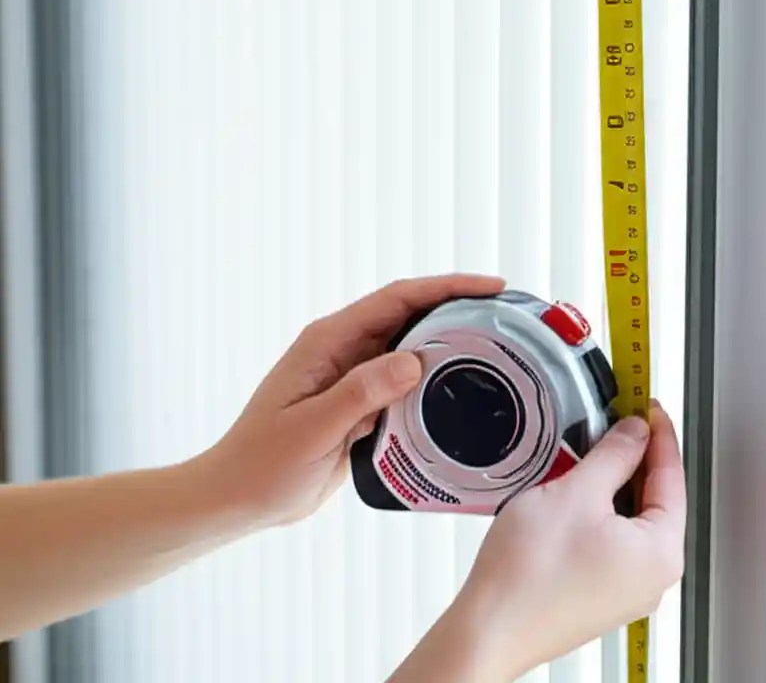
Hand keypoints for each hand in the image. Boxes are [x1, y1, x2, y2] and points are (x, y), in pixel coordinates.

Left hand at [189, 274, 504, 528]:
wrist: (237, 499)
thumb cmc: (262, 465)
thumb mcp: (311, 429)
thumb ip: (360, 393)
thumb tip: (413, 361)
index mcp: (327, 342)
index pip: (396, 299)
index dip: (446, 287)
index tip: (491, 287)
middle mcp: (343, 351)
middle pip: (411, 315)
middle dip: (459, 307)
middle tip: (507, 315)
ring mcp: (354, 377)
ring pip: (413, 349)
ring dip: (452, 345)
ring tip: (499, 347)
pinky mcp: (363, 404)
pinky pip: (408, 384)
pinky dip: (437, 382)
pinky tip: (465, 392)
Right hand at [392, 401, 686, 681]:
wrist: (489, 630)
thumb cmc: (528, 578)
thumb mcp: (576, 492)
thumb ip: (614, 455)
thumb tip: (635, 433)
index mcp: (661, 552)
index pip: (672, 476)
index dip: (658, 433)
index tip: (645, 406)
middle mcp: (652, 578)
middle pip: (655, 499)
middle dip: (634, 459)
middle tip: (617, 424)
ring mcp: (627, 591)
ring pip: (630, 521)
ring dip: (612, 486)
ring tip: (587, 458)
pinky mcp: (600, 597)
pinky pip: (610, 543)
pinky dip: (597, 514)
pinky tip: (574, 497)